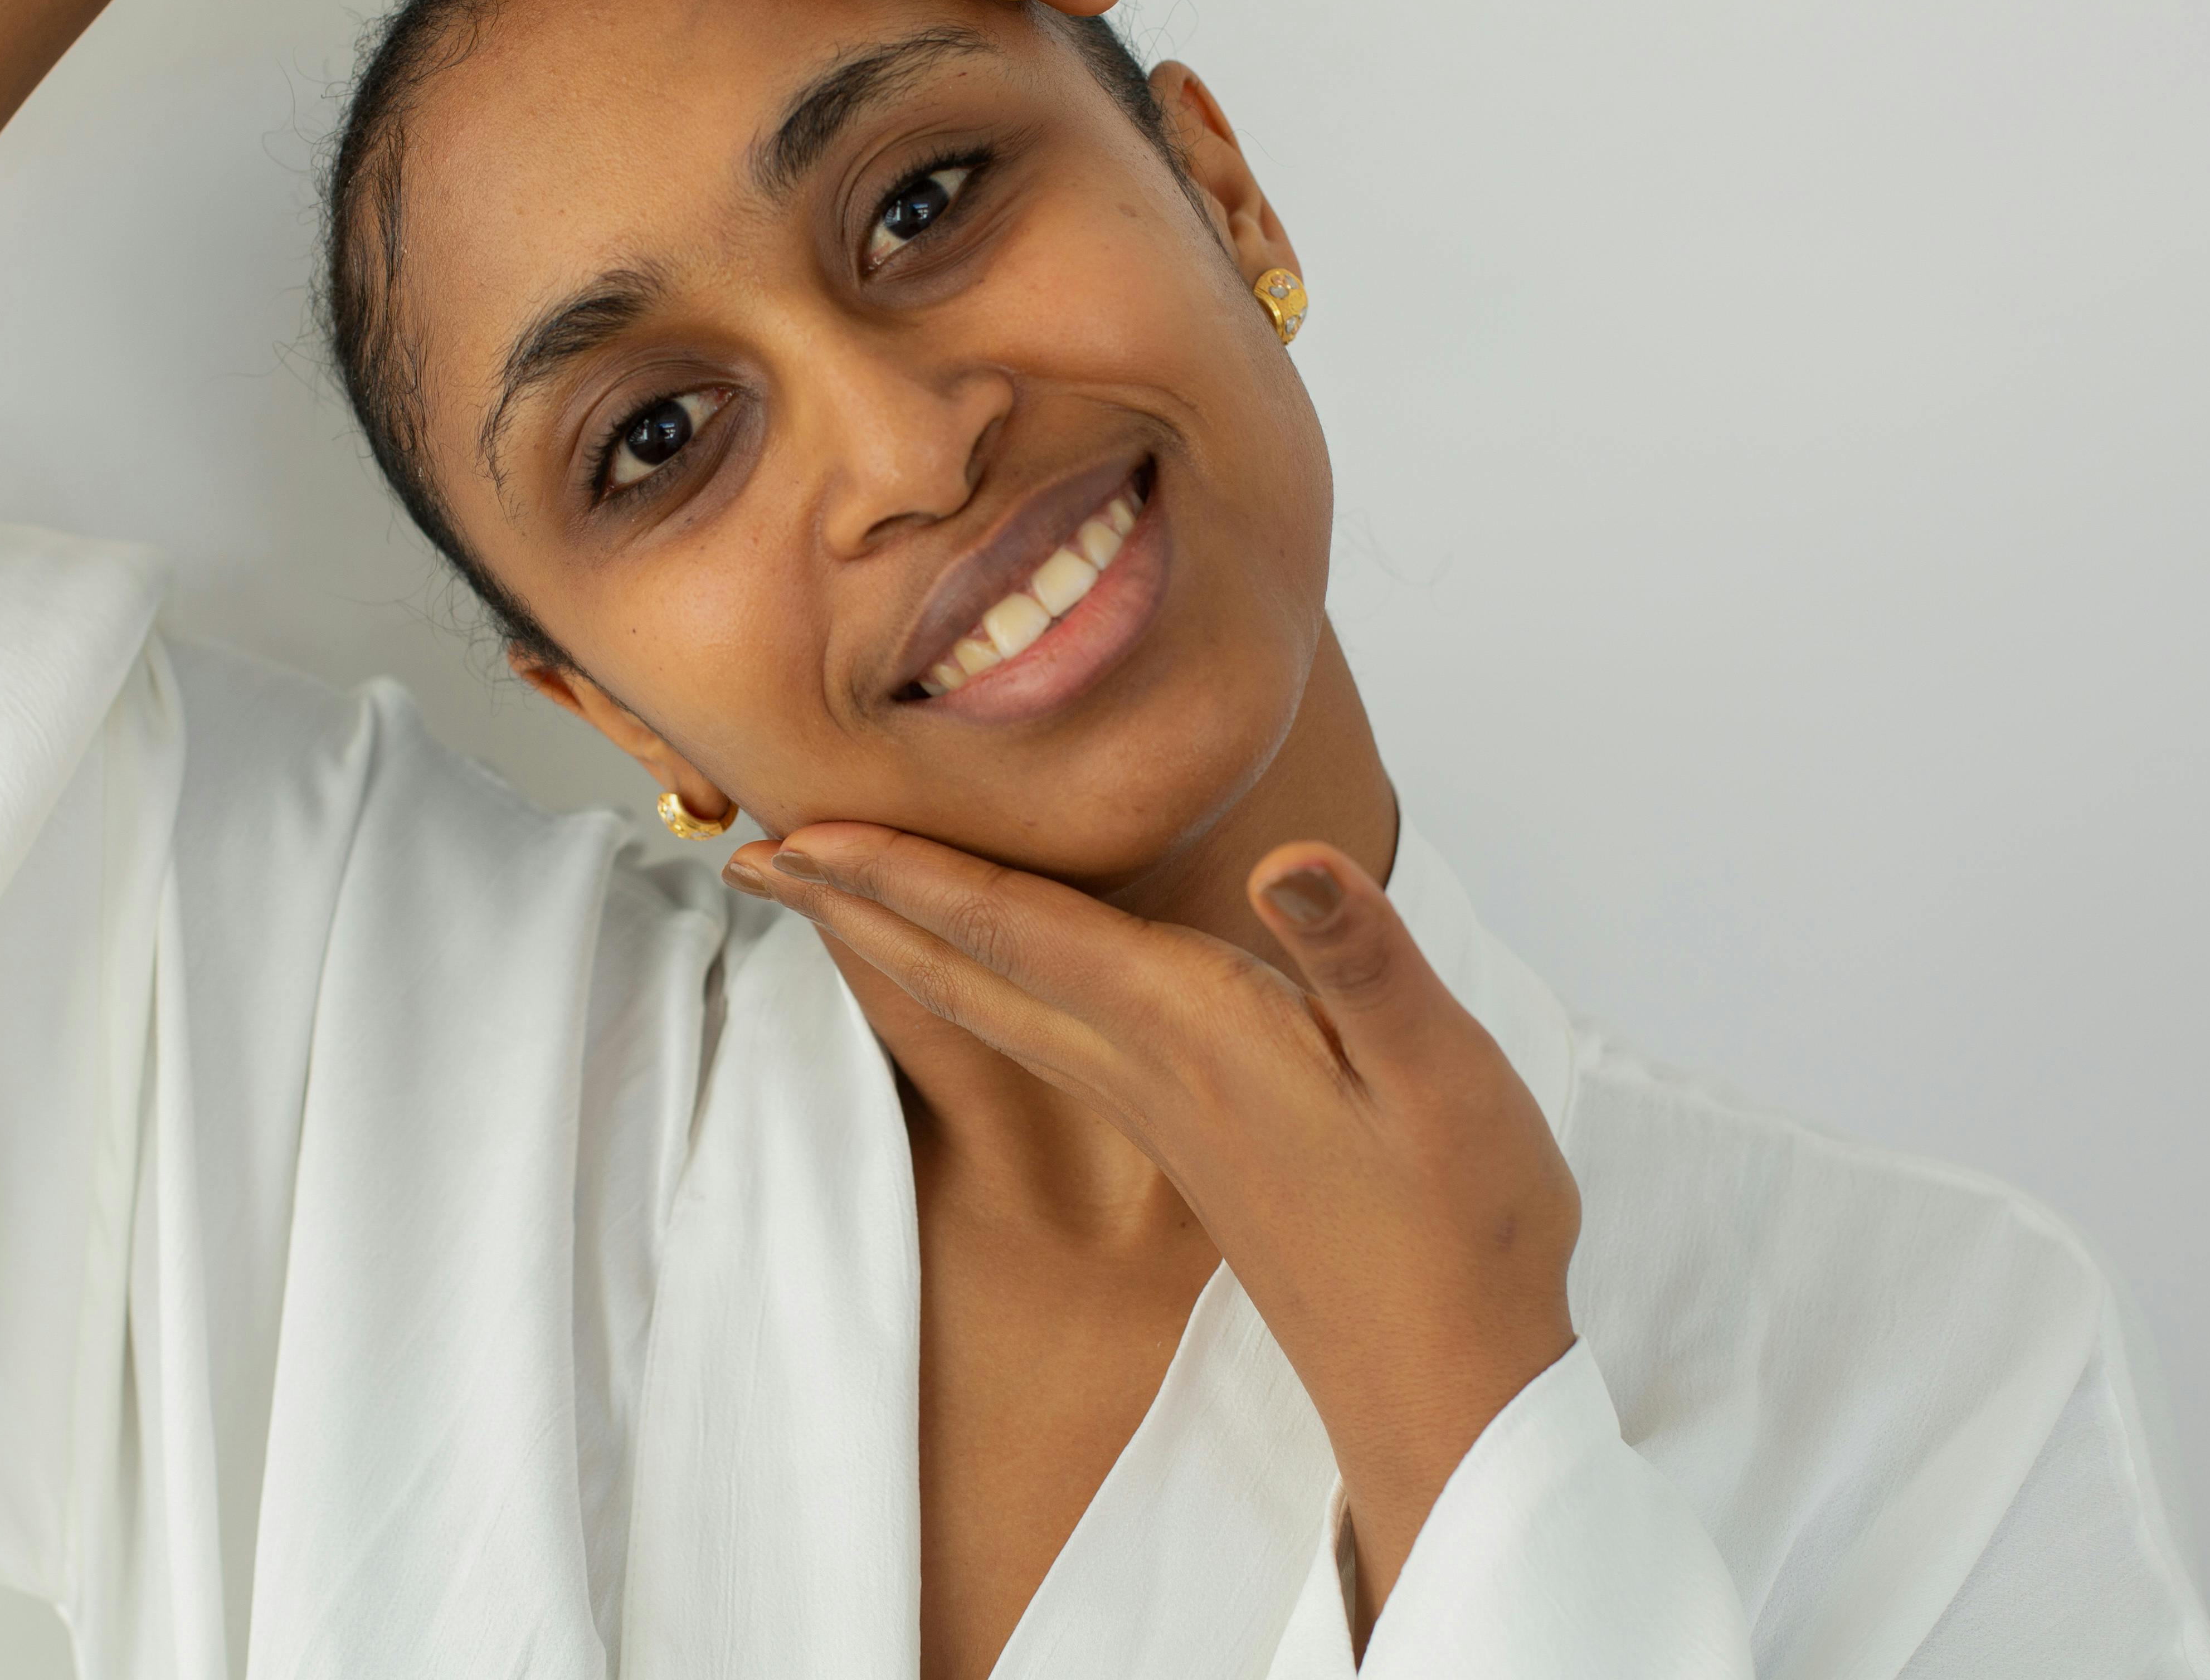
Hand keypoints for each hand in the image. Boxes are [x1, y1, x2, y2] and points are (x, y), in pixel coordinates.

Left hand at [728, 824, 1580, 1630]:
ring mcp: (1159, 1106)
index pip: (1020, 929)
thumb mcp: (1441, 1074)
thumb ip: (1362, 957)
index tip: (802, 826)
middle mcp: (1151, 1067)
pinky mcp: (1186, 1132)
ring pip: (995, 1002)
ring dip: (905, 939)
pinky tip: (982, 965)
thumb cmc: (1459, 1226)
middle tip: (750, 850)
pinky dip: (983, 977)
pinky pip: (1045, 1029)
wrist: (1450, 1382)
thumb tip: (1289, 860)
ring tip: (833, 892)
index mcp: (1195, 1032)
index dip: (909, 869)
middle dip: (858, 903)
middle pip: (970, 967)